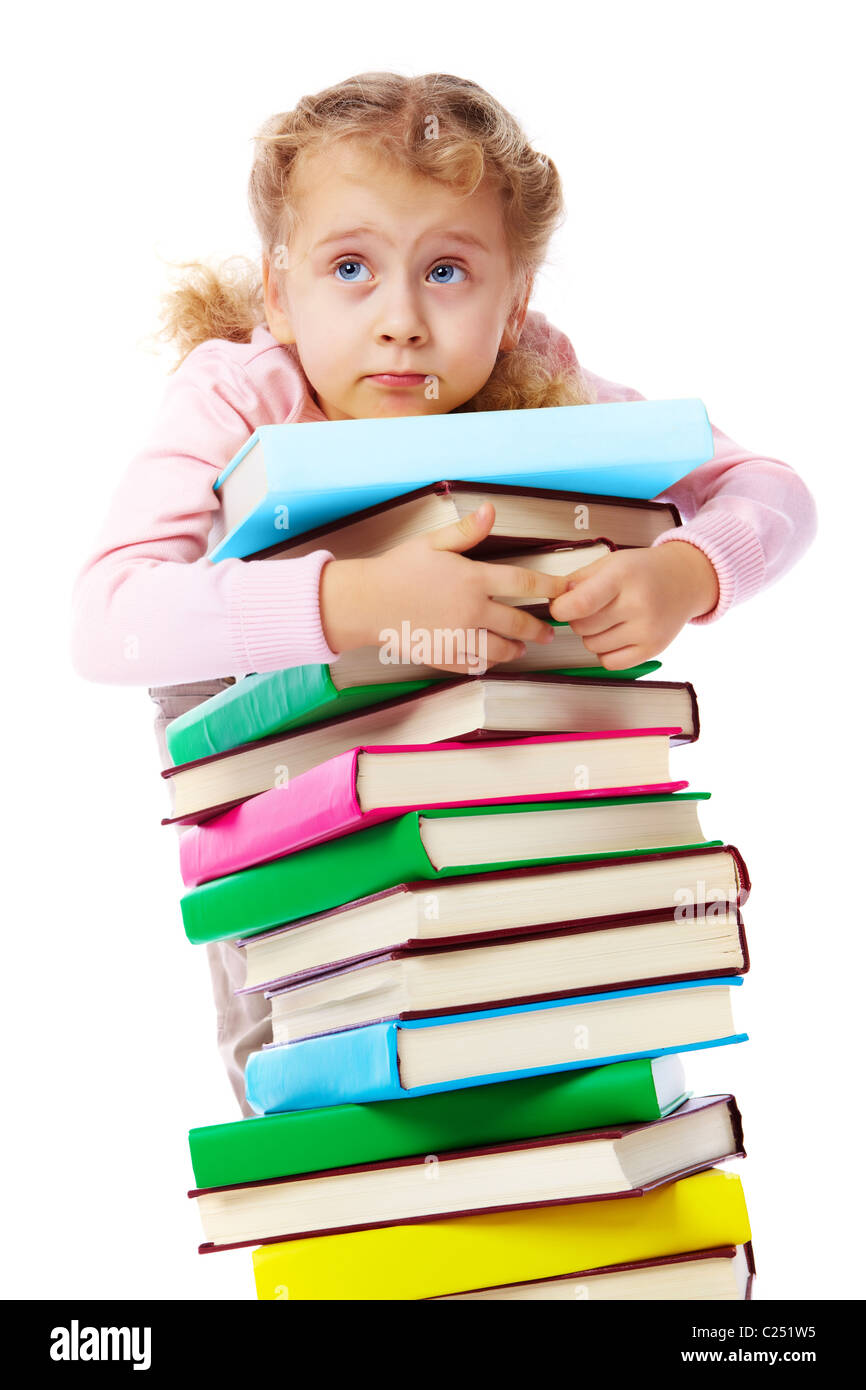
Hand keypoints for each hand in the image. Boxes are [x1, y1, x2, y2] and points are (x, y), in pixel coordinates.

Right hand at [319, 502, 570, 674]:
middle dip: (538, 628)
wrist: (365, 603)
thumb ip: (467, 531)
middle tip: (548, 632)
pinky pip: (474, 664)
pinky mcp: (444, 656)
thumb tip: (491, 510)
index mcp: (472, 580)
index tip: (563, 591)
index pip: (523, 583)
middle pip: (518, 623)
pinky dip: (486, 662)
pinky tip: (491, 659)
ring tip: (523, 648)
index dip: (549, 587)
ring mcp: (458, 638)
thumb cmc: (396, 570)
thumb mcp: (432, 543)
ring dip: (515, 649)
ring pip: (500, 649)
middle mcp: (471, 612)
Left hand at [547, 542, 720, 669]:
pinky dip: (604, 652)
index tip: (559, 607)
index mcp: (623, 576)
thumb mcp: (611, 562)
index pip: (580, 604)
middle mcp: (638, 604)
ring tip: (608, 618)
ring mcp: (647, 629)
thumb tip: (552, 600)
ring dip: (591, 635)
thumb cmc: (645, 570)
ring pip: (592, 646)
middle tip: (591, 607)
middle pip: (582, 627)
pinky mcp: (652, 649)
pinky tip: (615, 634)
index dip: (560, 609)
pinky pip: (609, 662)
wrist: (685, 580)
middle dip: (577, 619)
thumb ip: (577, 580)